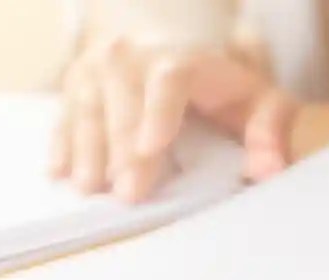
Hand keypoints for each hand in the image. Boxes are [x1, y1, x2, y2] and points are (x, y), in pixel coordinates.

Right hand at [50, 36, 297, 200]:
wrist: (172, 35)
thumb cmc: (221, 83)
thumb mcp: (259, 99)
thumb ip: (270, 130)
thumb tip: (270, 168)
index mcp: (183, 58)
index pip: (169, 80)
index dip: (159, 112)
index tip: (152, 148)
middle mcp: (134, 54)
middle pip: (124, 100)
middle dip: (124, 149)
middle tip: (126, 194)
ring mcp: (99, 64)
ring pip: (89, 106)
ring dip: (87, 149)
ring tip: (89, 189)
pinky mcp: (76, 79)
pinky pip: (65, 111)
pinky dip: (62, 142)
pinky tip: (58, 171)